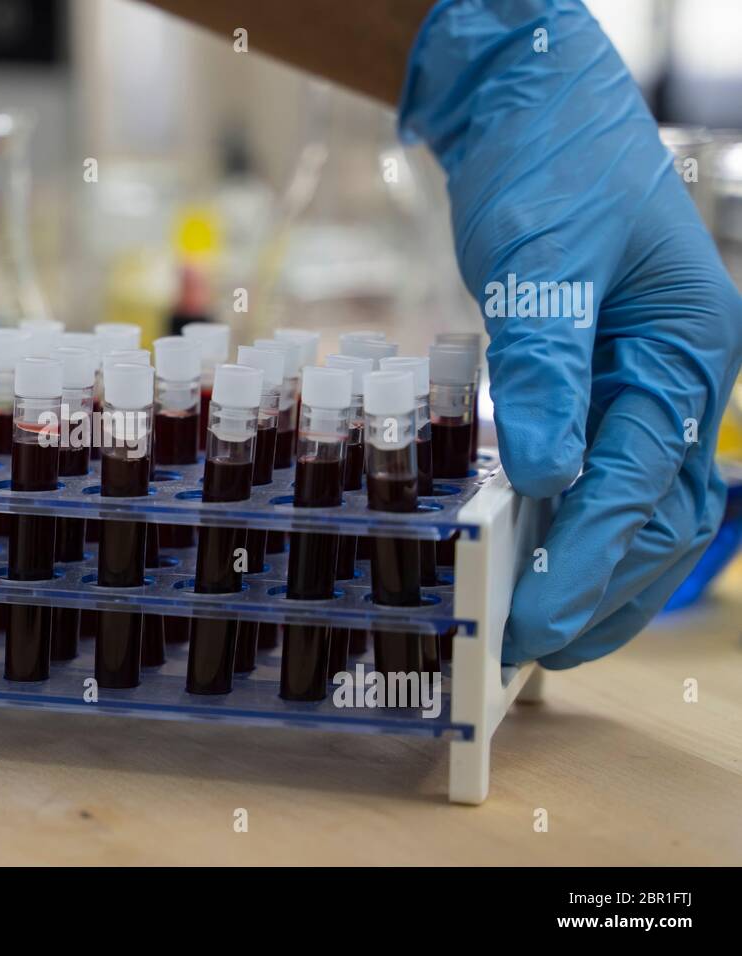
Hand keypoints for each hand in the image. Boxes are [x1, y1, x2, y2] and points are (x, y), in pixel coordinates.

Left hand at [400, 0, 741, 667]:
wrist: (529, 108)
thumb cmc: (551, 164)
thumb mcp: (543, 263)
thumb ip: (547, 367)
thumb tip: (544, 475)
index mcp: (693, 347)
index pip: (648, 478)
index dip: (593, 555)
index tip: (540, 619)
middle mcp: (681, 373)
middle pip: (662, 510)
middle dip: (603, 584)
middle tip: (536, 648)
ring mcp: (643, 380)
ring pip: (641, 503)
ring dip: (598, 570)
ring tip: (545, 633)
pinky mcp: (597, 379)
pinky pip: (599, 470)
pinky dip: (572, 522)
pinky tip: (535, 560)